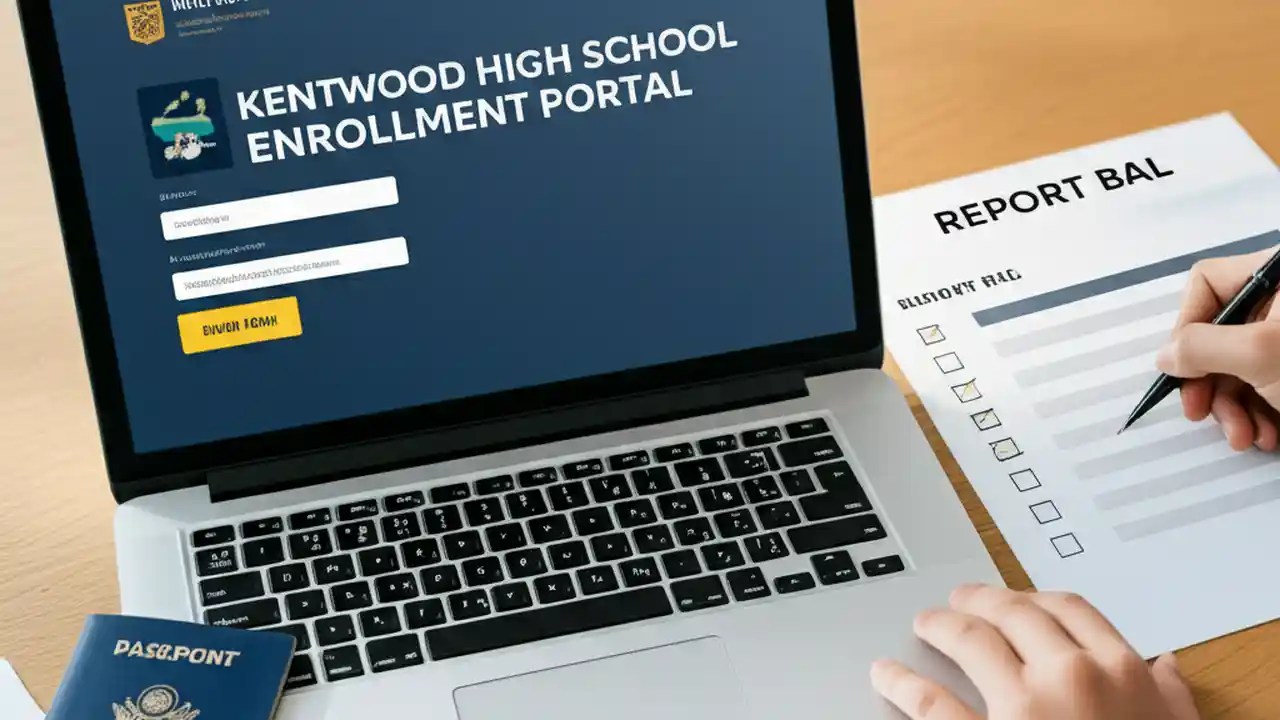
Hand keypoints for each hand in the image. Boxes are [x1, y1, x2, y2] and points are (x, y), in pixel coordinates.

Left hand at [870, 585, 1198, 719]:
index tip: (1017, 598)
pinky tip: (886, 674)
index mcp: (1121, 672)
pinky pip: (929, 702)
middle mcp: (1069, 677)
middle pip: (1013, 615)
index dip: (1035, 598)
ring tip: (924, 624)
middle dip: (981, 601)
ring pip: (968, 642)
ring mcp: (1023, 707)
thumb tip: (1163, 666)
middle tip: (961, 601)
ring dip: (940, 626)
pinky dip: (901, 682)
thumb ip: (1169, 698)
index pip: (1068, 610)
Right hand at [1156, 248, 1279, 450]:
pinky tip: (1268, 434)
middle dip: (1212, 383)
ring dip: (1233, 408)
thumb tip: (1165, 354)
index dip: (1187, 326)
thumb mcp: (1258, 352)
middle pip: (1219, 333)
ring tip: (1245, 436)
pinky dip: (1260, 413)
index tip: (1183, 366)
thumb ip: (1199, 347)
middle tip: (1203, 414)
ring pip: (1240, 366)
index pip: (1208, 284)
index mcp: (1279, 276)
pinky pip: (1265, 384)